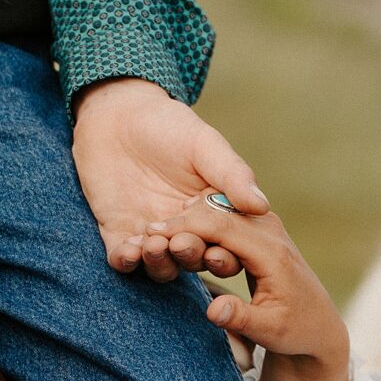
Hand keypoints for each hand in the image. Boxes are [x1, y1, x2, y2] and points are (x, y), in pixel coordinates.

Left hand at [72, 78, 266, 279]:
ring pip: (163, 266)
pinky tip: (128, 252)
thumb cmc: (169, 125)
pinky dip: (127, 262)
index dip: (225, 253)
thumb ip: (233, 175)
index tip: (218, 249)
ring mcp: (154, 234)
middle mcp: (188, 229)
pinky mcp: (120, 233)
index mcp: (216, 212)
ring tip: (153, 244)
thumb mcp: (206, 146)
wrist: (118, 114)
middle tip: (180, 243)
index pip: (228, 243)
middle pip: (196, 258)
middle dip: (190, 256)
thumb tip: (262, 206)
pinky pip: (124, 259)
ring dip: (160, 263)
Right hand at [139, 197, 350, 380]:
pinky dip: (199, 222)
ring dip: (187, 218)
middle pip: (217, 211)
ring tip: (154, 231)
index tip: (151, 234)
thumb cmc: (296, 330)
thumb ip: (241, 319)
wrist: (320, 324)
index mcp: (271, 251)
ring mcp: (265, 226)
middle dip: (179, 220)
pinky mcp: (258, 230)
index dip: (183, 228)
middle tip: (144, 231)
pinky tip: (175, 231)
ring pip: (219, 209)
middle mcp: (270, 231)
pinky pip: (224, 217)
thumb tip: (213, 309)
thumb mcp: (270, 331)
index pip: (221, 227)